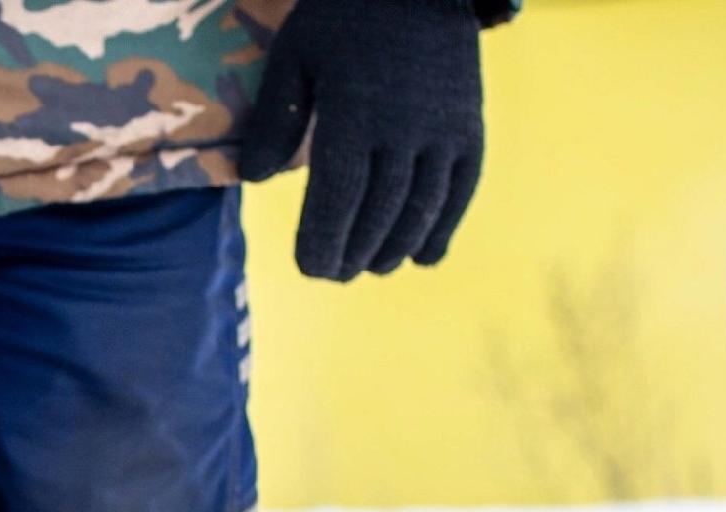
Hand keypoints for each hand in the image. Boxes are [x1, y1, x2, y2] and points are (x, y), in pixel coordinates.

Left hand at [238, 0, 485, 280]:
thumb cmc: (344, 17)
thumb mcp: (296, 54)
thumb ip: (276, 118)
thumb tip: (256, 179)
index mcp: (353, 111)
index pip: (338, 196)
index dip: (324, 240)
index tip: (310, 266)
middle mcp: (403, 128)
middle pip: (378, 211)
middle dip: (355, 253)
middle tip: (335, 272)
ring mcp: (443, 131)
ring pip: (420, 209)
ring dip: (394, 248)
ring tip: (373, 267)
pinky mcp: (469, 129)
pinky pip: (460, 192)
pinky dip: (441, 230)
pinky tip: (422, 257)